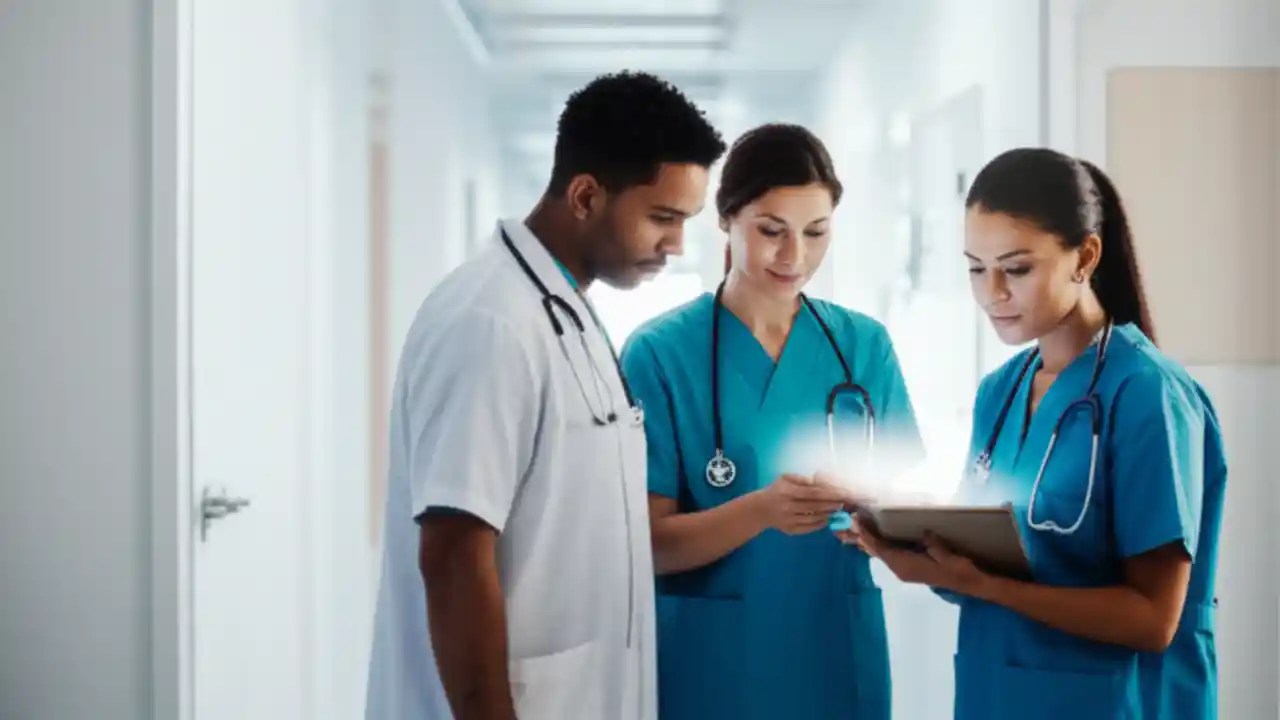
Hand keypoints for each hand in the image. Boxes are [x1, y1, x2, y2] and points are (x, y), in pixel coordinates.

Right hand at [752, 473, 847, 535]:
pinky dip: (820, 524)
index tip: (843, 493)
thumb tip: (817, 481)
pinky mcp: (790, 530)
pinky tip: (826, 518)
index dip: (829, 493)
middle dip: (832, 504)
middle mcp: (789, 507)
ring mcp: (789, 520)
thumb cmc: (776, 490)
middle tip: (844, 502)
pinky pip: (808, 528)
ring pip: (814, 518)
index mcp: (788, 492)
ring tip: (837, 509)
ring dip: (828, 514)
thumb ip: (801, 479)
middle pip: (815, 507)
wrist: (760, 509)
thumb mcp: (785, 478)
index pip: (813, 493)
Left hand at [850, 516, 988, 595]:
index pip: (880, 548)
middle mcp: (900, 569)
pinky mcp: (908, 568)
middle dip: (862, 536)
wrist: (969, 583)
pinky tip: (873, 541)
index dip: (867, 534)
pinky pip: (887, 555)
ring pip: (880, 554)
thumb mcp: (946, 555)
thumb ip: (933, 544)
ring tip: (855, 529)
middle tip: (850, 521)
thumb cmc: (958, 569)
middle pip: (876, 551)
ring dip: (868, 541)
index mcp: (905, 566)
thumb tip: (924, 532)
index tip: (856, 520)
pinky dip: (878, 546)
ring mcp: (903, 570)